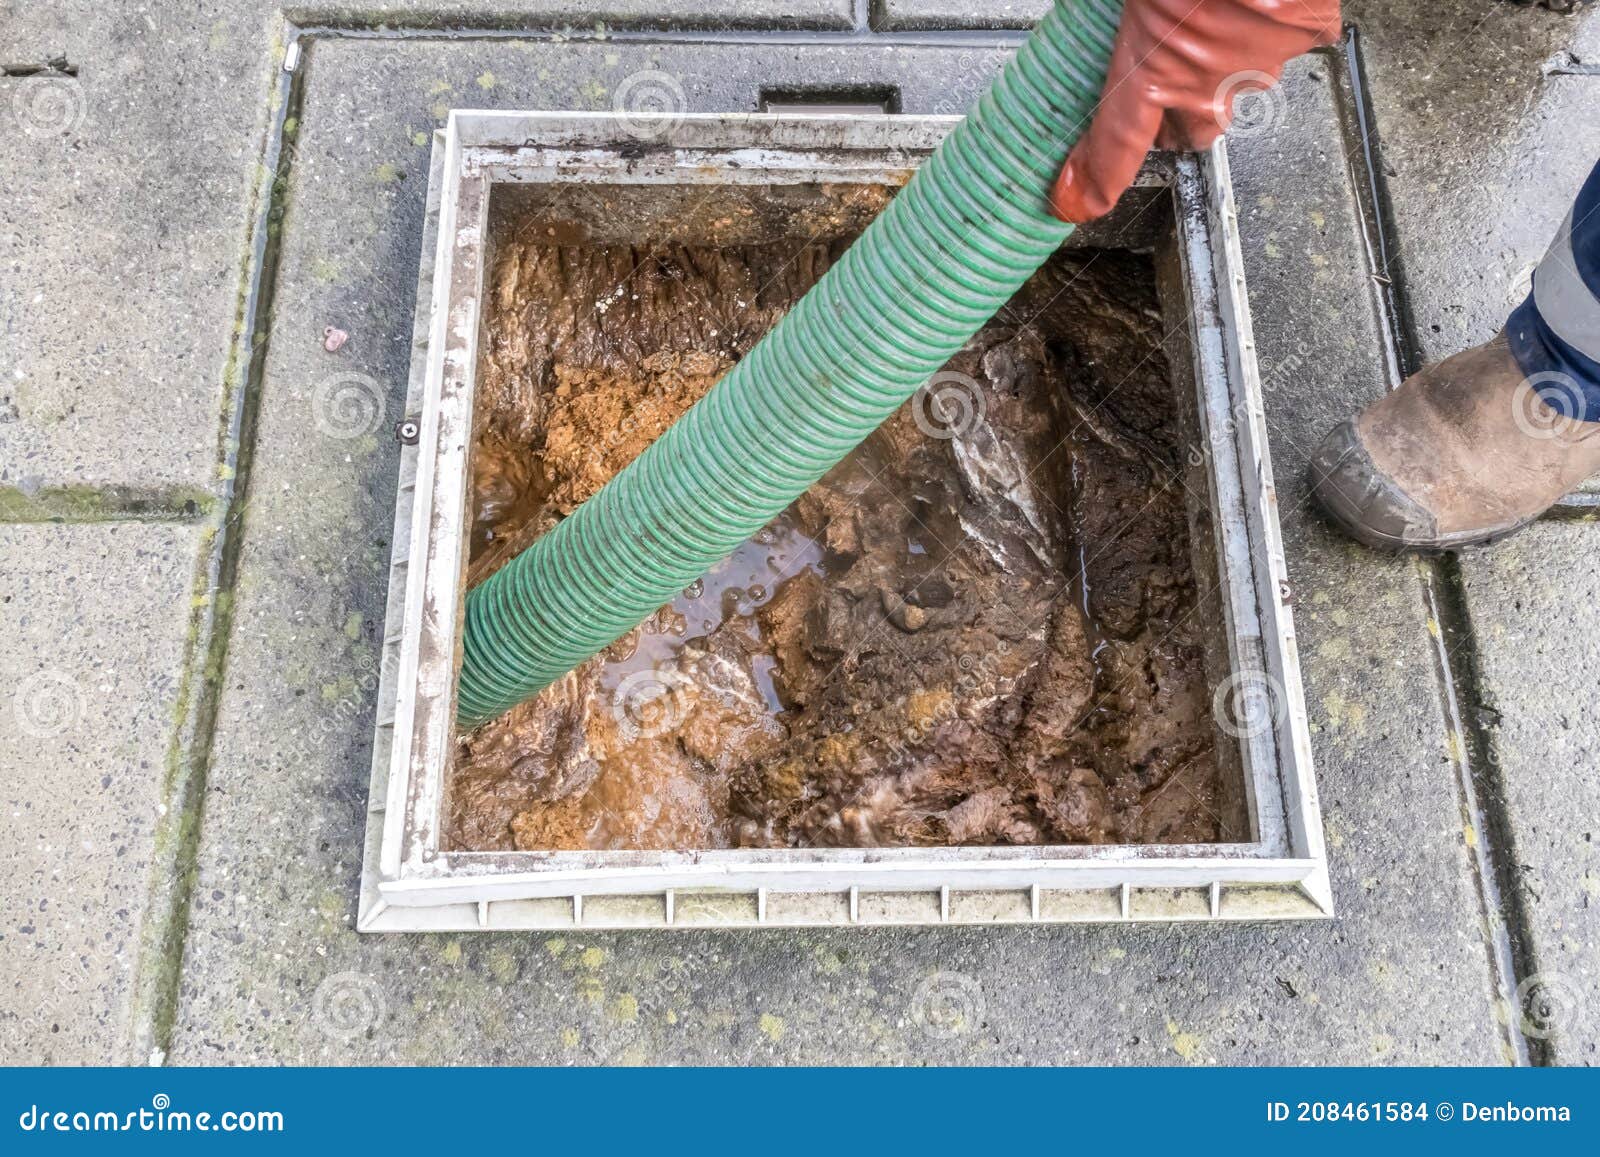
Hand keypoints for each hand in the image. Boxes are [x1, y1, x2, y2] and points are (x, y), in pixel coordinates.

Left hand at [1050, 0, 1340, 222]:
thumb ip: (1130, 15)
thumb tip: (1130, 19)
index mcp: (1149, 59)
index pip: (1116, 143)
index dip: (1092, 180)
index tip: (1072, 201)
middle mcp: (1205, 76)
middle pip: (1184, 130)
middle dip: (1171, 111)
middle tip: (1162, 64)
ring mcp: (1259, 61)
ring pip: (1234, 90)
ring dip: (1221, 65)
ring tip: (1212, 10)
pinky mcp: (1306, 34)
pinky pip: (1284, 46)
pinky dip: (1271, 28)